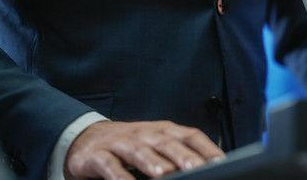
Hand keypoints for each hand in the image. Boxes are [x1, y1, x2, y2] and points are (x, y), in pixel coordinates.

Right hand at [64, 120, 224, 179]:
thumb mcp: (156, 145)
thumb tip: (207, 168)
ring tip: (163, 174)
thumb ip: (179, 154)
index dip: (205, 148)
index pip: (190, 135)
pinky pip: (110, 165)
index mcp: (164, 131)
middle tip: (196, 168)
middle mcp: (145, 134)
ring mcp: (121, 143)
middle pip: (166, 142)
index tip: (221, 161)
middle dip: (182, 155)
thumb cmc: (130, 144)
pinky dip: (119, 175)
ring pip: (138, 151)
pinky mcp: (98, 155)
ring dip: (152, 162)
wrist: (86, 138)